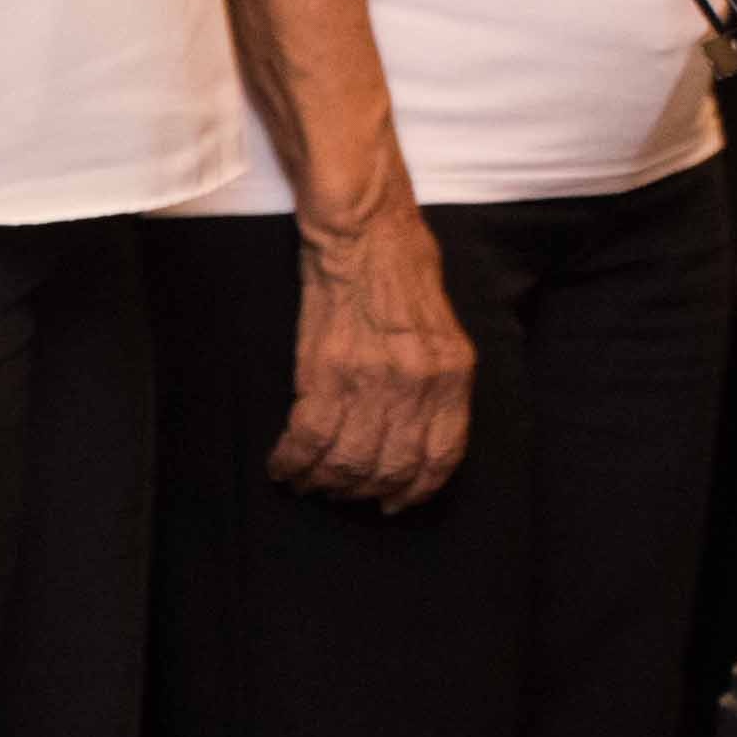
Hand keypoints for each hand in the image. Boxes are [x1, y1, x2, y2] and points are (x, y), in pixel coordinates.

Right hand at [276, 202, 474, 511]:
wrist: (365, 233)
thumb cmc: (405, 273)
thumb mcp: (444, 331)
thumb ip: (438, 384)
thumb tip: (419, 438)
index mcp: (452, 373)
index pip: (442, 455)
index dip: (417, 489)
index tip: (397, 503)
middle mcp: (416, 383)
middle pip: (390, 467)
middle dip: (365, 490)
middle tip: (347, 492)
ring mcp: (370, 379)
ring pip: (346, 461)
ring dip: (325, 482)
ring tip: (313, 483)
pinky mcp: (325, 372)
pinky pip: (307, 439)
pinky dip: (292, 462)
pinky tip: (285, 467)